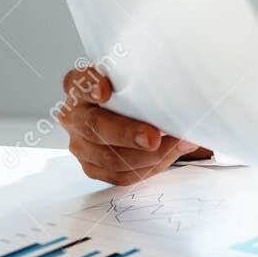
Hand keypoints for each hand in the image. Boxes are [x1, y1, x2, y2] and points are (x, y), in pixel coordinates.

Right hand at [56, 64, 212, 184]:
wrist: (131, 116)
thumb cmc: (136, 93)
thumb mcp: (139, 81)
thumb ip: (150, 86)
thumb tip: (183, 102)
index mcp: (80, 85)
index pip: (79, 82)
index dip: (91, 86)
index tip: (105, 91)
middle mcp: (74, 114)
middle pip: (93, 126)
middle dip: (127, 133)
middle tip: (153, 138)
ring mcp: (80, 143)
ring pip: (109, 157)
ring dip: (148, 156)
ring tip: (178, 145)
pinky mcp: (92, 166)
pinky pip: (120, 175)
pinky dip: (149, 167)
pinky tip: (169, 155)